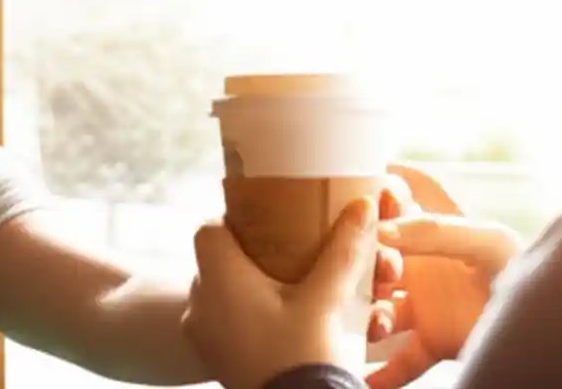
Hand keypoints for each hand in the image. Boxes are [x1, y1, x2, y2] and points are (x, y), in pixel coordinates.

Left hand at [183, 197, 400, 388]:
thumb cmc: (304, 356)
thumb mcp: (326, 300)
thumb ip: (342, 251)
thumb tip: (362, 206)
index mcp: (219, 279)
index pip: (209, 229)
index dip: (233, 221)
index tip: (264, 226)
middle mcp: (200, 303)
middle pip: (214, 260)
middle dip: (246, 255)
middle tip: (281, 257)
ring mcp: (200, 333)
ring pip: (215, 292)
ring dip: (242, 287)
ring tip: (282, 292)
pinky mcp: (210, 356)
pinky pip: (217, 321)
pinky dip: (239, 314)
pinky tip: (273, 322)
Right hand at [366, 164, 522, 388]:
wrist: (554, 333)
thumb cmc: (527, 277)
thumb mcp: (487, 242)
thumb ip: (435, 232)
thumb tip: (382, 232)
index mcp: (445, 228)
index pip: (410, 192)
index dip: (384, 180)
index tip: (351, 177)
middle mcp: (429, 264)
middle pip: (380, 252)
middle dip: (364, 257)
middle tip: (365, 265)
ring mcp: (428, 304)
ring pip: (379, 305)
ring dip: (366, 313)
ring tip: (374, 320)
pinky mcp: (433, 342)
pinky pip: (399, 360)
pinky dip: (381, 374)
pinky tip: (365, 377)